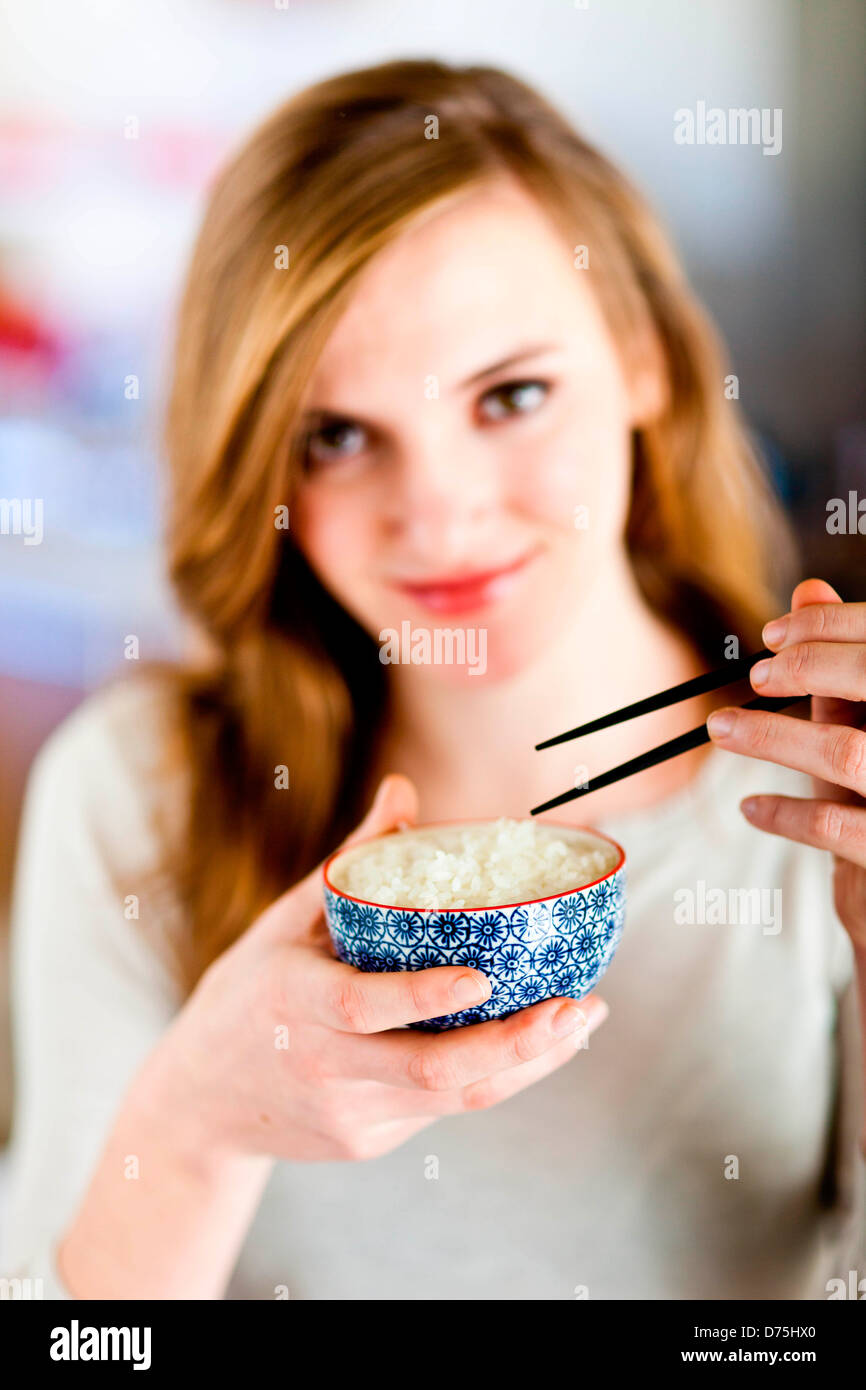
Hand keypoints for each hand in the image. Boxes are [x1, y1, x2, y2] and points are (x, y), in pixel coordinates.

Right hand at [157, 774, 608, 1163]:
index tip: (484, 976)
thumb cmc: (248, 993)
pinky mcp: (369, 1142)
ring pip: (454, 1099)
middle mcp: (324, 1067)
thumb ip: (352, 862)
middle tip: (576, 1006)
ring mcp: (350, 1115)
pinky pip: (444, 1109)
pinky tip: (540, 1042)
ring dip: (528, 1063)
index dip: (425, 996)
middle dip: (513, 1045)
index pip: (363, 1007)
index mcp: (294, 1003)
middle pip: (431, 1071)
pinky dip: (497, 1075)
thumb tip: (404, 788)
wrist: (198, 1106)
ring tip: (582, 1020)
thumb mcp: (283, 923)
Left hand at [706, 578, 865, 950]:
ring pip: (849, 752)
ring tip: (722, 730)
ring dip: (775, 737)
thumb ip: (844, 671)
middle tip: (755, 676)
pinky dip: (788, 813)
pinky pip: (839, 827)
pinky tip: (751, 808)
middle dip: (810, 669)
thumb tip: (806, 588)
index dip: (833, 626)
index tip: (775, 634)